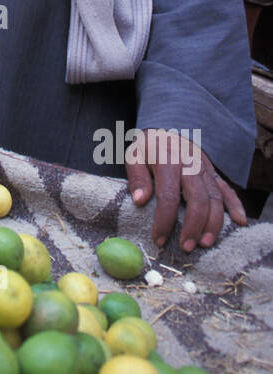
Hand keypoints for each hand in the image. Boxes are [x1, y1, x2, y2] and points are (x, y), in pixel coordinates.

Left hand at [124, 128, 246, 251]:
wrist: (167, 127)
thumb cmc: (148, 147)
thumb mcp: (134, 156)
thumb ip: (137, 178)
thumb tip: (140, 201)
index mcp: (168, 160)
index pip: (169, 195)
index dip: (165, 220)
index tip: (159, 239)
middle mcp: (191, 165)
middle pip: (198, 198)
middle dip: (194, 225)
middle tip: (187, 246)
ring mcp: (205, 168)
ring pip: (215, 197)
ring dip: (213, 222)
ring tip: (206, 243)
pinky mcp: (213, 172)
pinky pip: (227, 189)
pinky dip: (235, 205)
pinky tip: (239, 221)